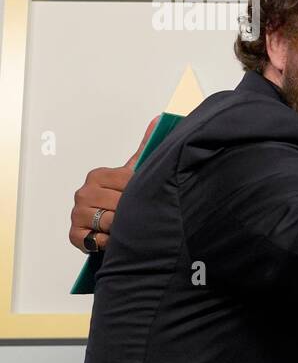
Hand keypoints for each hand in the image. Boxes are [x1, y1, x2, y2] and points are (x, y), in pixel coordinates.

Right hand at [69, 116, 157, 253]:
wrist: (114, 226)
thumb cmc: (125, 198)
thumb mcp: (136, 172)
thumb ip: (146, 149)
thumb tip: (158, 120)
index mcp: (97, 176)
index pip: (127, 184)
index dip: (140, 193)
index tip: (140, 195)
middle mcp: (84, 192)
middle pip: (120, 205)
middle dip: (132, 211)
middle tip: (134, 213)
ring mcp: (77, 213)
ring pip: (110, 222)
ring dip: (122, 227)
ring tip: (125, 225)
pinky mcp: (75, 234)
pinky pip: (94, 240)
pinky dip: (107, 242)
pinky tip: (112, 237)